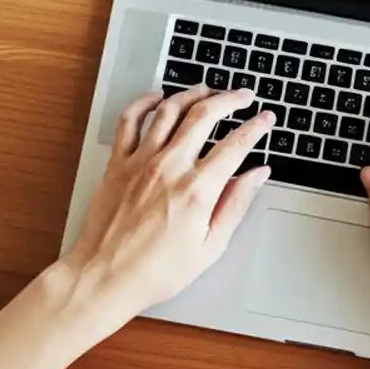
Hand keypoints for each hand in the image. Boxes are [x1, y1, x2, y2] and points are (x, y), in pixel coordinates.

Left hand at [59, 86, 274, 323]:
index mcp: (196, 191)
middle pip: (204, 115)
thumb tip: (256, 176)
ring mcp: (140, 162)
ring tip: (207, 90)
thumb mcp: (210, 246)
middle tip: (243, 96)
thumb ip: (236, 204)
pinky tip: (157, 98)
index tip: (266, 119)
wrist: (104, 278)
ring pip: (169, 110)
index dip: (256, 126)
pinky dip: (145, 103)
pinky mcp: (117, 164)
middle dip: (230, 99)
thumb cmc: (155, 271)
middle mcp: (168, 168)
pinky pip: (129, 121)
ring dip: (192, 94)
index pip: (236, 144)